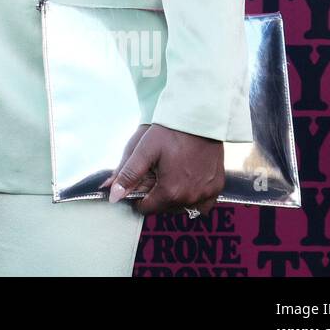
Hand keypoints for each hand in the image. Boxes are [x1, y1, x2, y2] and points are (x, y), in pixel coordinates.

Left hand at [99, 123, 224, 215]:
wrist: (200, 119)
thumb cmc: (170, 132)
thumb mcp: (144, 150)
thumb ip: (128, 175)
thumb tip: (113, 196)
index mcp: (170, 192)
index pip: (147, 209)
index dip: (138, 199)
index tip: (137, 186)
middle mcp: (190, 198)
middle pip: (165, 209)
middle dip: (155, 198)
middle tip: (153, 178)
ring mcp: (206, 194)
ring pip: (184, 208)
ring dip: (174, 200)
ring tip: (168, 180)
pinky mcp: (217, 187)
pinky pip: (203, 204)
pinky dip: (194, 200)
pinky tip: (187, 185)